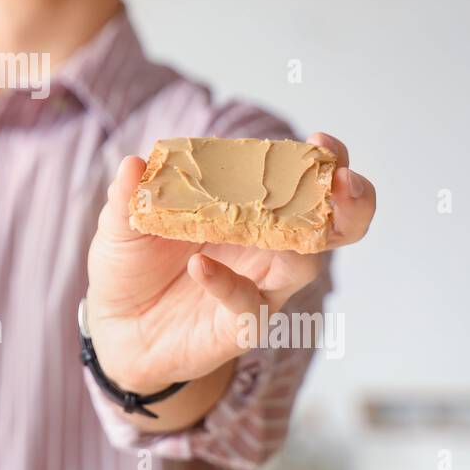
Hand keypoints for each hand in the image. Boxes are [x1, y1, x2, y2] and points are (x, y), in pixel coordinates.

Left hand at [86, 132, 374, 393]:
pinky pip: (249, 303)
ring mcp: (262, 285)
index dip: (323, 160)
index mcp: (251, 206)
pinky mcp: (243, 324)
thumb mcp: (125, 223)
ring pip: (307, 263)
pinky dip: (227, 283)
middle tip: (342, 179)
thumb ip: (130, 194)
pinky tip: (199, 266)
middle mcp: (270, 244)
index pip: (302, 177)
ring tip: (286, 215)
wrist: (118, 327)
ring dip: (306, 240)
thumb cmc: (136, 265)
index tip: (321, 141)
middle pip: (335, 222)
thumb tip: (135, 163)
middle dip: (351, 199)